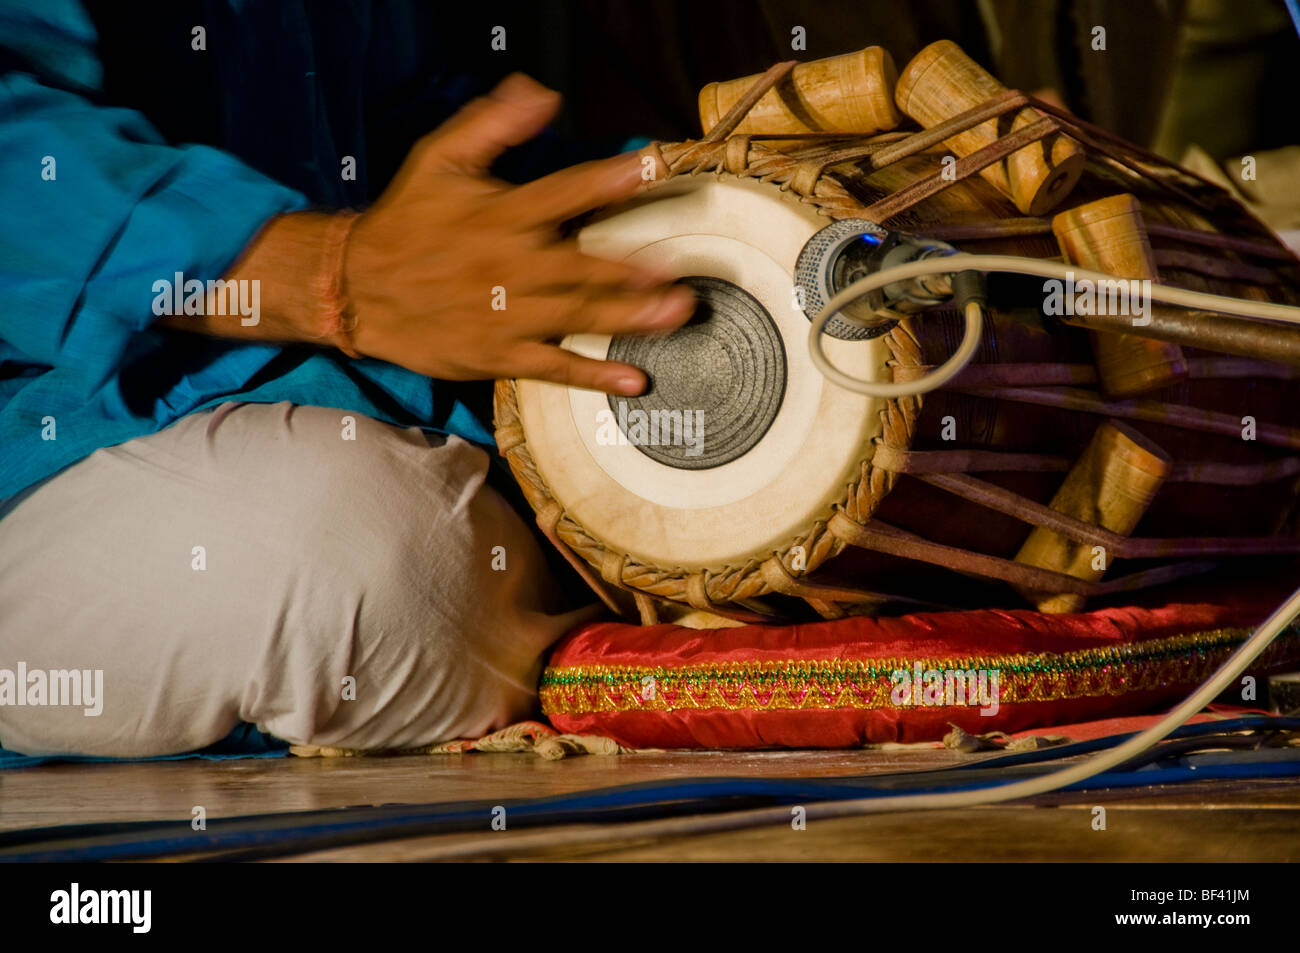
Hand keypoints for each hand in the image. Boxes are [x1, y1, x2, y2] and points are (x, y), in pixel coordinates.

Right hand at [340, 73, 692, 394]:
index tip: (653, 167)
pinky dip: (594, 374)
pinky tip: (633, 378)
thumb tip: (540, 93)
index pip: (566, 192)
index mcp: (501, 216)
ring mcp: (508, 315)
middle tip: (680, 268)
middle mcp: (510, 266)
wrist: (355, 288)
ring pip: (579, 314)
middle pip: (583, 264)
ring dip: (631, 315)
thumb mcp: (439, 158)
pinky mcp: (499, 354)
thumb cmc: (404, 221)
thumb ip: (492, 124)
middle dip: (635, 266)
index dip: (612, 178)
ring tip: (676, 313)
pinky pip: (554, 366)